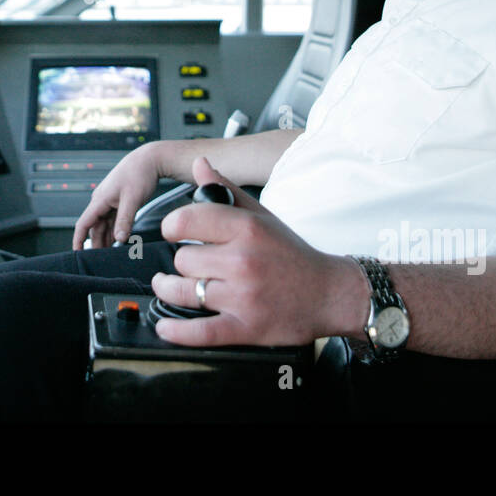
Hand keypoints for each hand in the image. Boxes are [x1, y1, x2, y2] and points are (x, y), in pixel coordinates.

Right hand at [72, 143, 163, 249]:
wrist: (149, 160)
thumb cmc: (139, 174)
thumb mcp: (133, 200)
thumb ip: (125, 220)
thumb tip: (119, 239)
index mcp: (100, 199)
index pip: (83, 223)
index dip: (78, 239)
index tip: (77, 253)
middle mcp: (101, 200)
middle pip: (94, 227)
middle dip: (95, 243)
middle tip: (100, 261)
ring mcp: (109, 201)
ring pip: (103, 224)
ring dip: (105, 238)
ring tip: (108, 254)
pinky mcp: (118, 201)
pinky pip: (112, 219)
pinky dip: (114, 230)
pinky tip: (117, 241)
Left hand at [151, 156, 357, 346]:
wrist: (330, 294)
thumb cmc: (292, 255)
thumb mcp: (262, 216)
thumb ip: (226, 190)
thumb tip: (199, 165)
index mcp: (246, 229)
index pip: (186, 220)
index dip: (172, 226)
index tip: (174, 231)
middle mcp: (243, 261)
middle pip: (183, 259)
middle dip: (183, 261)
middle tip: (191, 263)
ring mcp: (243, 296)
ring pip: (185, 291)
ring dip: (170, 290)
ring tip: (169, 286)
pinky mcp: (245, 328)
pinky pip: (199, 331)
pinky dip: (176, 331)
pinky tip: (165, 325)